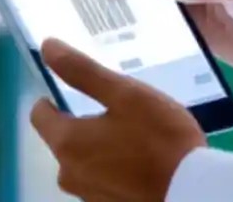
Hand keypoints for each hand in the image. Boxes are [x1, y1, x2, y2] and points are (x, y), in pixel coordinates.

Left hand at [30, 38, 206, 201]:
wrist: (192, 192)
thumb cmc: (159, 138)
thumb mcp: (126, 94)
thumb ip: (83, 72)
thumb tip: (47, 46)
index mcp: (67, 142)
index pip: (40, 115)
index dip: (53, 99)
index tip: (77, 91)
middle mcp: (69, 173)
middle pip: (64, 140)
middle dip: (84, 125)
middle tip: (119, 112)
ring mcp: (88, 195)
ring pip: (85, 162)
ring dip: (101, 148)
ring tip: (136, 136)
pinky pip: (104, 180)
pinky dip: (116, 168)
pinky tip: (143, 161)